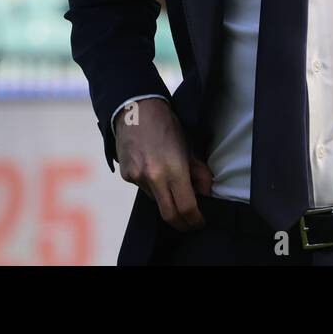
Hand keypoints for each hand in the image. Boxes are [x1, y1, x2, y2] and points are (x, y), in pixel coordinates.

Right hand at [114, 97, 212, 231]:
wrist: (136, 110)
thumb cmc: (167, 126)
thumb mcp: (188, 148)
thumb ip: (199, 173)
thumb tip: (205, 195)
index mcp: (173, 169)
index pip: (186, 207)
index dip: (195, 220)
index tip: (200, 221)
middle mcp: (153, 177)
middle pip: (169, 215)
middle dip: (182, 223)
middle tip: (190, 223)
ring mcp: (137, 178)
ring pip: (156, 200)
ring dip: (165, 197)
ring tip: (168, 178)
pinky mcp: (127, 176)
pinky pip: (143, 189)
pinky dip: (152, 185)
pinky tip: (152, 167)